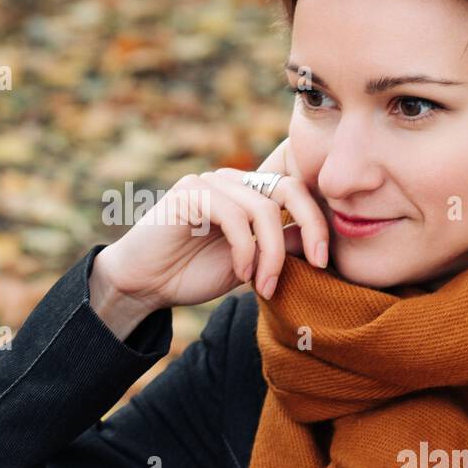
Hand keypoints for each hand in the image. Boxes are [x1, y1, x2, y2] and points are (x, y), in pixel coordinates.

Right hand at [92, 136, 328, 311]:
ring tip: (263, 285)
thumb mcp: (249, 265)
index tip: (324, 262)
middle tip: (316, 264)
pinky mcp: (190, 192)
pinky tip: (240, 274)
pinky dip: (245, 250)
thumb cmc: (192, 274)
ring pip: (262, 209)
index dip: (318, 223)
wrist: (143, 284)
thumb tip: (317, 241)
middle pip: (287, 188)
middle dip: (310, 226)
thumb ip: (279, 248)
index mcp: (248, 195)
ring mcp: (210, 183)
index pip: (295, 192)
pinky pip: (233, 216)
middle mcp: (232, 182)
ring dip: (271, 254)